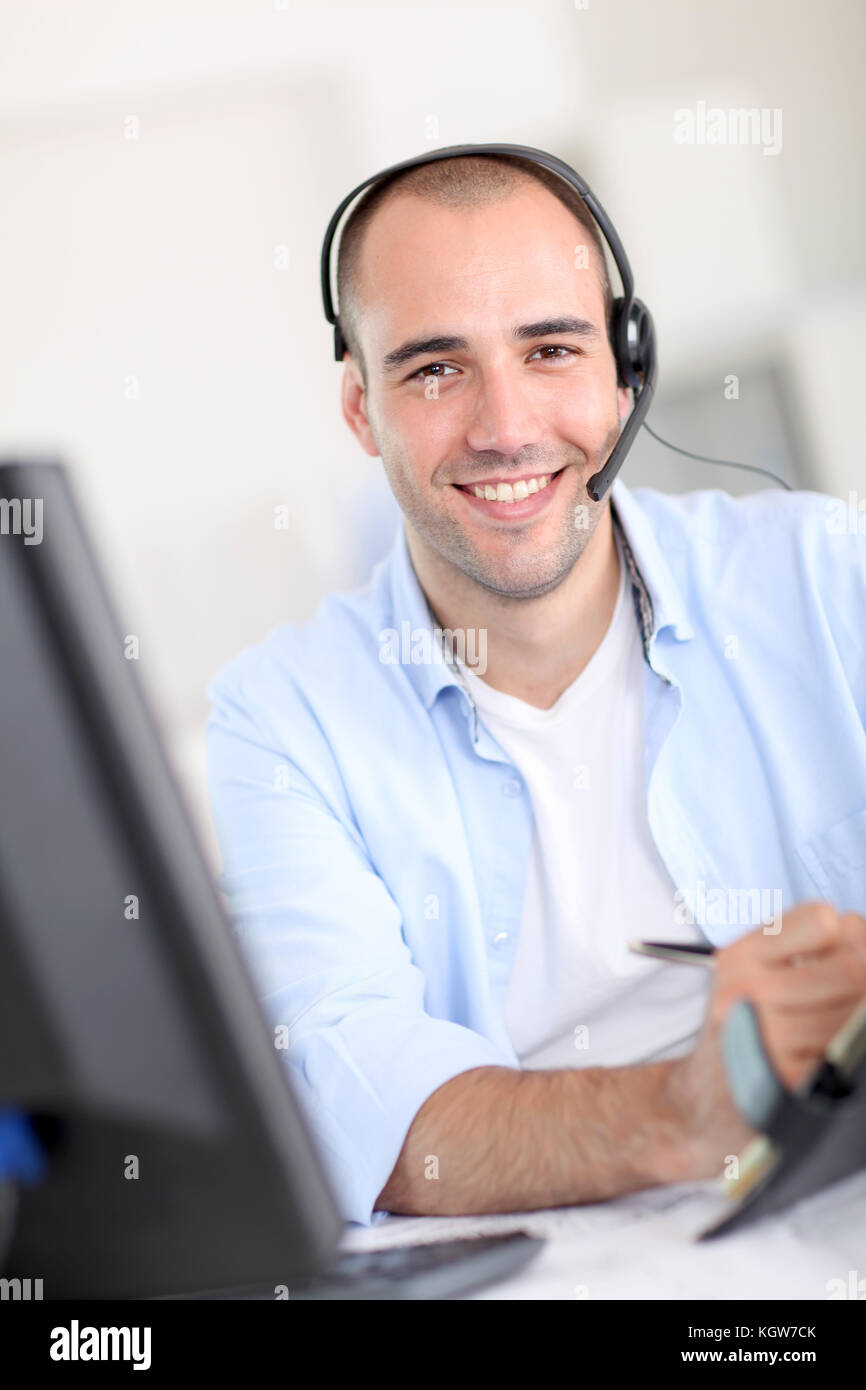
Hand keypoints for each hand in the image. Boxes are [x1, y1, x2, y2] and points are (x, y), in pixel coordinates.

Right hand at [664, 901, 865, 1175]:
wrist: (705, 1101)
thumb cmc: (744, 1029)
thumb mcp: (756, 970)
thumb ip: (808, 941)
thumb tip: (856, 928)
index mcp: (741, 956)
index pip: (824, 921)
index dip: (839, 937)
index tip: (827, 956)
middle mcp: (748, 991)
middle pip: (851, 969)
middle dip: (856, 983)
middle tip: (834, 1000)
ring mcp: (769, 1038)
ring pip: (856, 1015)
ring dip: (851, 1025)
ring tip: (821, 1033)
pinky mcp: (791, 1080)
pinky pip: (847, 1054)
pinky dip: (841, 1056)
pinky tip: (817, 1060)